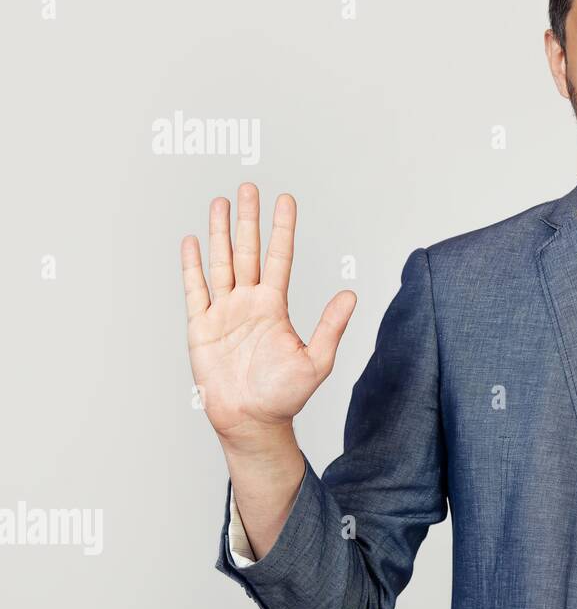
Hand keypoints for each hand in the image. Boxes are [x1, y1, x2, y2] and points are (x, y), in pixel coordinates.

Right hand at [179, 183, 356, 448]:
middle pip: (247, 251)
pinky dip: (192, 266)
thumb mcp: (316, 360)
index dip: (282, 229)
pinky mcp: (201, 327)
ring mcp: (224, 313)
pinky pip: (195, 290)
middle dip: (248, 219)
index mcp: (274, 307)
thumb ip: (330, 326)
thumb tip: (351, 294)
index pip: (279, 257)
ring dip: (218, 233)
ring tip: (220, 202)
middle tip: (249, 187)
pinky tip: (192, 241)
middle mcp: (249, 303)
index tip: (286, 200)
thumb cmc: (284, 396)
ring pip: (220, 263)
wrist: (252, 421)